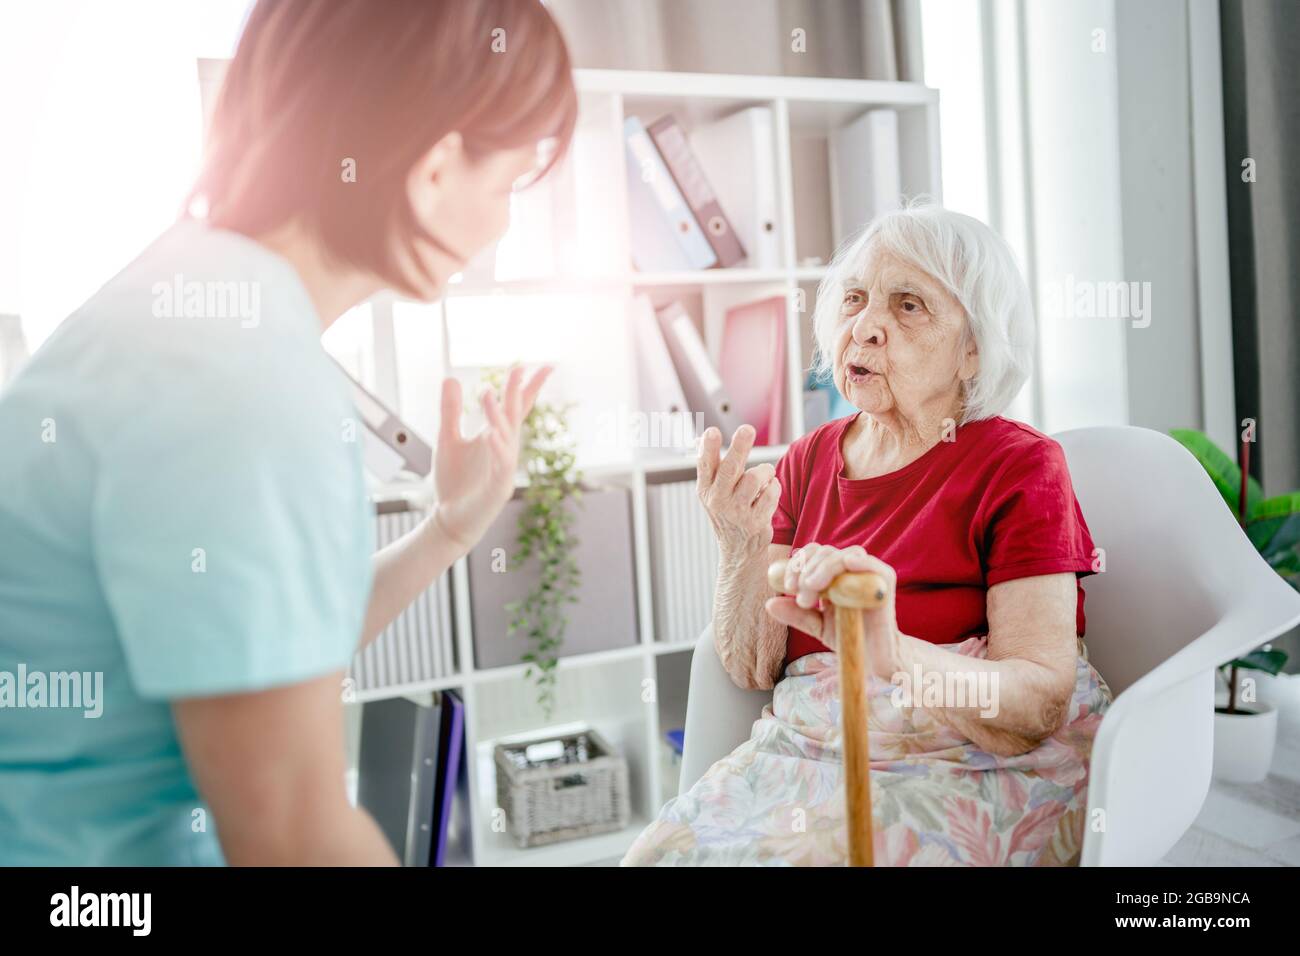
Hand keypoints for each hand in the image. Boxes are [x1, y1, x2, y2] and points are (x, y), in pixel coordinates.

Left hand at [432, 365, 551, 552]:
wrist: (449, 519)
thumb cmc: (453, 481)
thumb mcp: (447, 439)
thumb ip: (451, 410)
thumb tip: (451, 378)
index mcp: (496, 436)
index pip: (516, 407)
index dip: (527, 387)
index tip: (540, 366)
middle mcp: (505, 449)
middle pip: (515, 416)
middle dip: (517, 393)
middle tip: (518, 369)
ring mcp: (505, 468)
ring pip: (506, 437)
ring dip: (498, 416)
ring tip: (488, 394)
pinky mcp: (499, 488)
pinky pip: (501, 465)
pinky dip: (499, 450)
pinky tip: (491, 435)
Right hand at [696, 424, 780, 558]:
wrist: (738, 551)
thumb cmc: (727, 512)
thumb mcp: (712, 491)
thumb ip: (711, 465)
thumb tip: (701, 437)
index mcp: (706, 489)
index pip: (705, 465)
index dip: (708, 448)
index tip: (712, 431)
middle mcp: (718, 500)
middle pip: (730, 468)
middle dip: (739, 446)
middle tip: (747, 429)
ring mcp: (737, 513)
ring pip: (755, 478)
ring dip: (765, 470)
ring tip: (766, 473)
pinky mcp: (755, 522)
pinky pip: (771, 493)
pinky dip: (774, 486)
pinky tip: (770, 490)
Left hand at [764, 544, 900, 677]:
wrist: (876, 661)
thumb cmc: (849, 638)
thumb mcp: (817, 625)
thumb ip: (796, 614)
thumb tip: (770, 603)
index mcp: (834, 575)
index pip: (813, 555)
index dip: (797, 564)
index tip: (787, 586)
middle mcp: (850, 571)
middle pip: (824, 552)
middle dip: (806, 570)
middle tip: (800, 595)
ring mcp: (867, 574)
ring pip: (842, 555)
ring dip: (823, 569)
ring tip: (811, 592)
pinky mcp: (884, 583)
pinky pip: (870, 564)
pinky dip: (857, 562)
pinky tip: (846, 564)